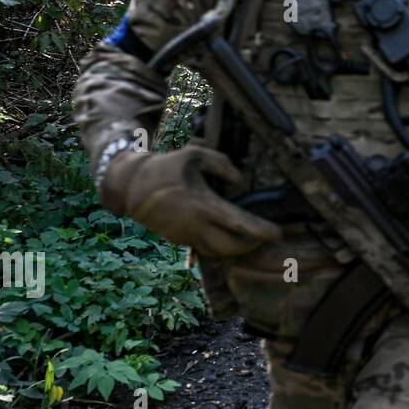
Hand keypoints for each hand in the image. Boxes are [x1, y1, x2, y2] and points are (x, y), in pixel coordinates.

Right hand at [101, 145, 283, 256]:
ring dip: (236, 250)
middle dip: (251, 246)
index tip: (277, 233)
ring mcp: (186, 235)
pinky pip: (205, 249)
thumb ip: (222, 164)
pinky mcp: (179, 239)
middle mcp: (195, 225)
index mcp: (202, 204)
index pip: (237, 223)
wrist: (131, 186)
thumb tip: (240, 179)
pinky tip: (231, 239)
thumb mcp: (195, 155)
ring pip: (217, 253)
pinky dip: (220, 248)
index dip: (260, 230)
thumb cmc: (167, 167)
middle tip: (264, 237)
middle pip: (230, 248)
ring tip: (250, 239)